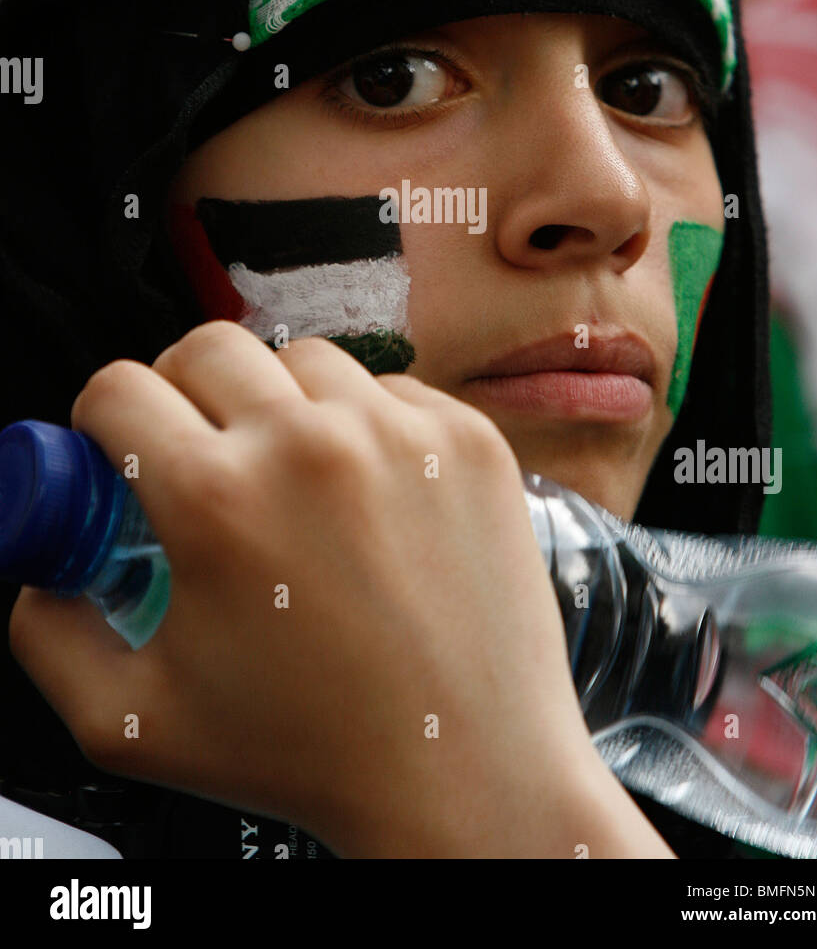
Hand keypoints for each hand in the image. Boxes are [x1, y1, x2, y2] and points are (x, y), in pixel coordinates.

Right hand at [9, 322, 600, 856]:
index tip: (120, 450)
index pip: (119, 388)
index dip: (102, 420)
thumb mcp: (131, 722)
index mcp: (217, 500)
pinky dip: (366, 425)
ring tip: (292, 478)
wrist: (464, 773)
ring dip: (279, 402)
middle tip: (199, 452)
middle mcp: (309, 444)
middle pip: (206, 347)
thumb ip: (50, 635)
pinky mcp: (466, 437)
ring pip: (302, 360)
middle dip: (182, 392)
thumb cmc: (307, 754)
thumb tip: (45, 569)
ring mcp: (400, 432)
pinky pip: (391, 389)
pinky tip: (369, 495)